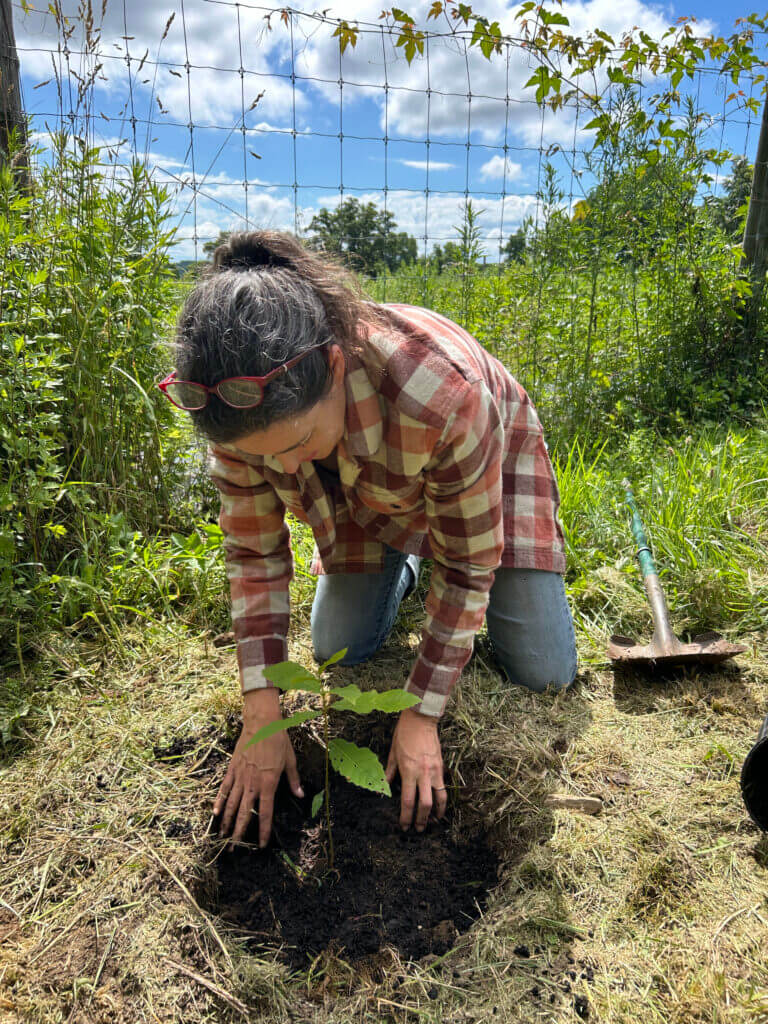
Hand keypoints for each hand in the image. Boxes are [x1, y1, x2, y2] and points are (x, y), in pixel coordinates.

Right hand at [213, 689, 303, 848]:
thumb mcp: (290, 760)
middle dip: (238, 833)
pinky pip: (224, 788)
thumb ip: (294, 780)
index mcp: (269, 783)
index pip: (265, 813)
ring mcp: (240, 776)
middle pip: (244, 813)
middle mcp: (253, 783)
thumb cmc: (278, 739)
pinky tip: (215, 813)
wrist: (261, 722)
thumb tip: (301, 794)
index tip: (260, 845)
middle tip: (232, 849)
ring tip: (222, 837)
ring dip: (226, 822)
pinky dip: (219, 801)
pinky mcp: (232, 768)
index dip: (263, 830)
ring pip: (231, 804)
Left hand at [386, 706, 447, 831]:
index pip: (407, 800)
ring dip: (436, 813)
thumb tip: (384, 788)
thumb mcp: (392, 753)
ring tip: (433, 822)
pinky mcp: (441, 767)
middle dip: (421, 820)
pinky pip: (443, 787)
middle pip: (424, 804)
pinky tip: (439, 805)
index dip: (406, 816)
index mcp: (408, 771)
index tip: (404, 826)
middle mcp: (422, 773)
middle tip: (418, 829)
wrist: (421, 719)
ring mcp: (434, 771)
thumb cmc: (403, 734)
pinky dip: (442, 800)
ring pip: (439, 798)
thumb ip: (389, 772)